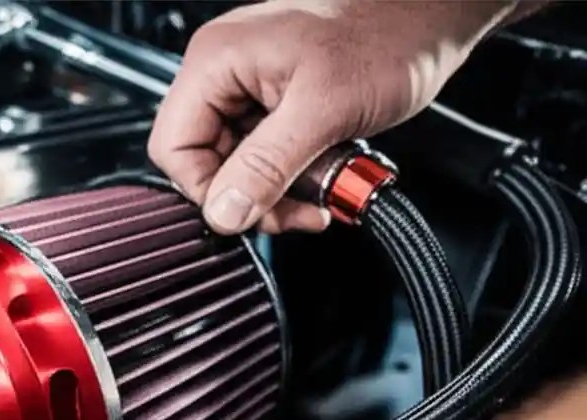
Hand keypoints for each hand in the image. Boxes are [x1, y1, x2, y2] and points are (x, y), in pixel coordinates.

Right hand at [150, 0, 524, 234]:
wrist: (432, 15)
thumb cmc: (387, 35)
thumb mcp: (324, 109)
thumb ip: (267, 166)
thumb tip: (224, 213)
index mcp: (216, 61)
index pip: (174, 146)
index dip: (208, 189)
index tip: (249, 211)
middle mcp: (223, 72)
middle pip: (205, 161)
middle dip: (251, 195)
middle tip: (297, 210)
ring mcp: (248, 86)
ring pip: (237, 164)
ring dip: (278, 190)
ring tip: (321, 191)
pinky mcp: (274, 101)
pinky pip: (264, 154)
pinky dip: (294, 175)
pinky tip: (323, 173)